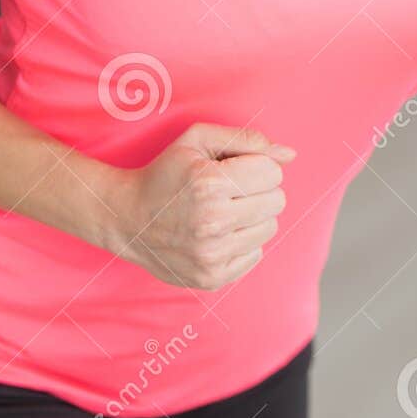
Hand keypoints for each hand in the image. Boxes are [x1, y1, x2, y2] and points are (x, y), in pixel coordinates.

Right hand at [104, 122, 294, 289]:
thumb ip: (246, 139)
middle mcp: (212, 221)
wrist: (125, 218)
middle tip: (229, 191)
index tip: (234, 170)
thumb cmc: (165, 173)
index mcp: (210, 183)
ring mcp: (212, 254)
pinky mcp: (212, 277)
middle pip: (277, 201)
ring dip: (252, 217)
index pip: (273, 172)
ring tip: (222, 212)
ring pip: (269, 228)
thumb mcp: (197, 141)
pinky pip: (255, 255)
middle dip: (258, 191)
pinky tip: (216, 234)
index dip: (256, 166)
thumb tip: (290, 155)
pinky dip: (241, 242)